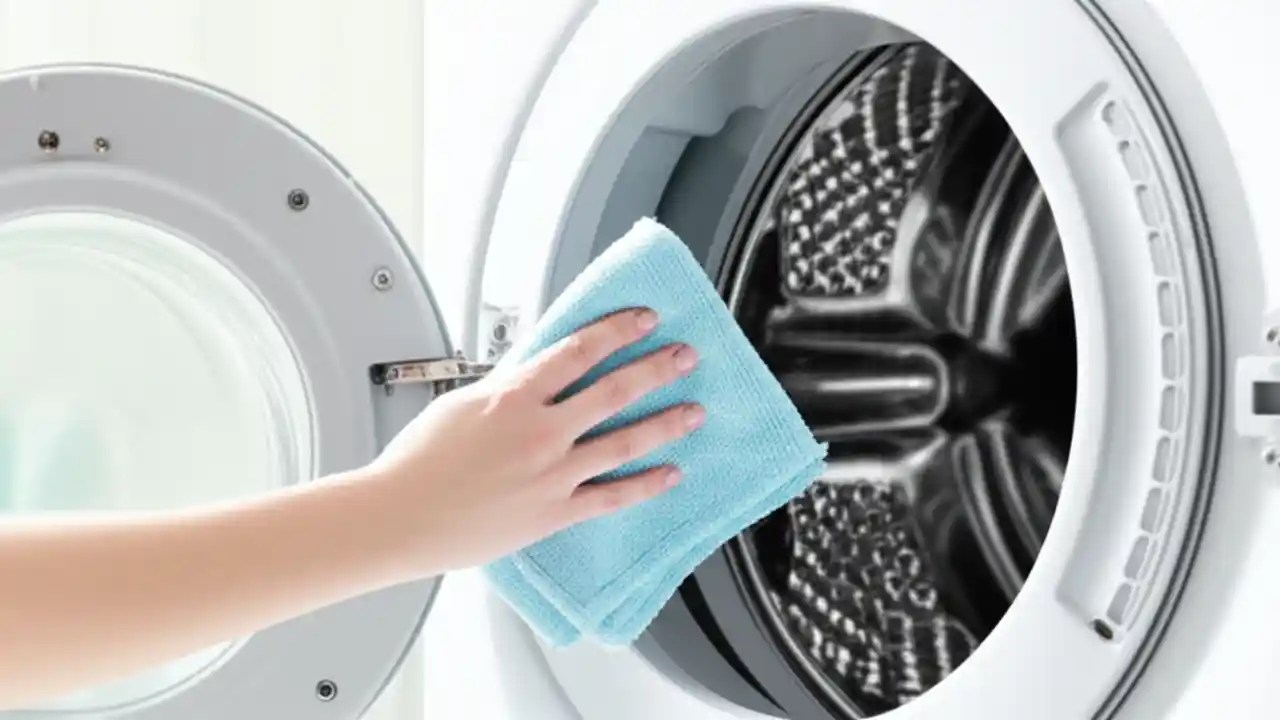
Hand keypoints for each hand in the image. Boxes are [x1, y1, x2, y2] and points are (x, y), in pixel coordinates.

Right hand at [369, 308, 703, 572]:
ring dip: (666, 423)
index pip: (579, 349)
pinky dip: (645, 486)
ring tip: (694, 411)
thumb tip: (536, 367)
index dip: (618, 329)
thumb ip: (507, 385)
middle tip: (685, 355)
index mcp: (514, 396)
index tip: (644, 319)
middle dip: (656, 368)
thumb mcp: (462, 404)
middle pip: (614, 390)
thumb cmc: (419, 463)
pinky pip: (611, 498)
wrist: (399, 518)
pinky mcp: (554, 512)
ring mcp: (552, 474)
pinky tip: (670, 475)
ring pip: (624, 442)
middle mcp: (540, 431)